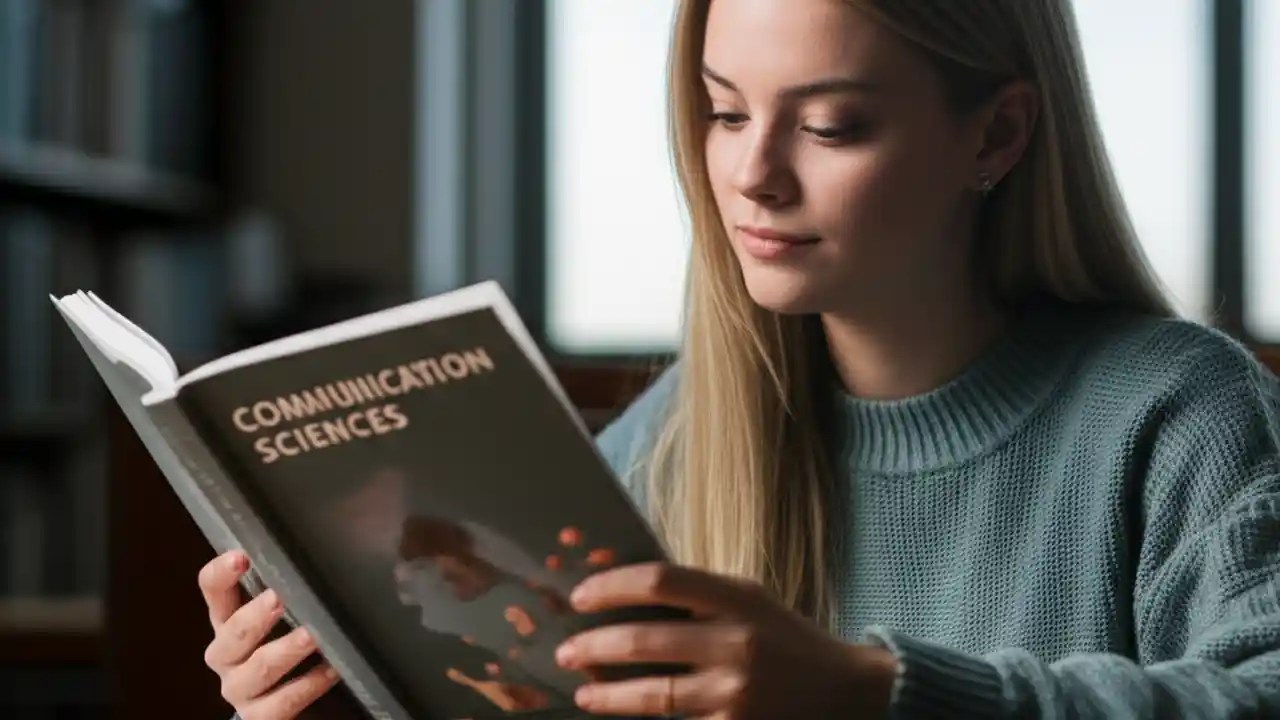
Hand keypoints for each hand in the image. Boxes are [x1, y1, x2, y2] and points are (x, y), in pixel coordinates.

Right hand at [198, 550, 340, 718]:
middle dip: (256, 616)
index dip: (221, 573)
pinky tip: (331, 669)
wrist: (278, 704)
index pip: (213, 590)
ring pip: (260, 667)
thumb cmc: (282, 646)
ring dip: (287, 649)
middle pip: (234, 632)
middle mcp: (226, 655)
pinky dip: (309, 684)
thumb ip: (289, 589)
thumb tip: (324, 553)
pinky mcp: (259, 717)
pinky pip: (284, 701)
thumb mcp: (281, 616)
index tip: (241, 556)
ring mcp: (240, 689)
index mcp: (227, 621)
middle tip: (278, 599)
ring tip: (313, 635)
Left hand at [555, 562, 897, 717]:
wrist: (847, 693)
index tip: (580, 596)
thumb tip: (624, 587)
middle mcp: (736, 643)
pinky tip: (621, 718)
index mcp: (736, 599)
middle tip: (566, 651)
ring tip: (583, 692)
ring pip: (652, 695)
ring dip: (607, 694)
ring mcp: (735, 694)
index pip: (660, 580)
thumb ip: (697, 593)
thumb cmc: (786, 639)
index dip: (611, 585)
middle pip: (644, 639)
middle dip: (594, 646)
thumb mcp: (750, 599)